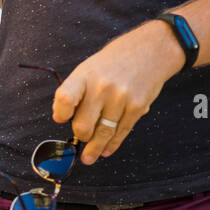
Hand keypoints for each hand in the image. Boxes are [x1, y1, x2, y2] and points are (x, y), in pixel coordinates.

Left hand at [51, 20, 185, 164]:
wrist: (149, 52)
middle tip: (80, 137)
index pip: (66, 98)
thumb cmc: (113, 61)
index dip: (61, 113)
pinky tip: (106, 150)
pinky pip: (121, 132)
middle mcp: (102, 88)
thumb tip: (60, 117)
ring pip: (103, 133)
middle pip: (83, 124)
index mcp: (85, 75)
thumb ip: (74, 90)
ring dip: (94, 148)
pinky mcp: (138, 108)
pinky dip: (113, 144)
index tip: (61, 119)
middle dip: (80, 135)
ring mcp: (121, 99)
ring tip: (89, 157)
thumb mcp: (88, 67)